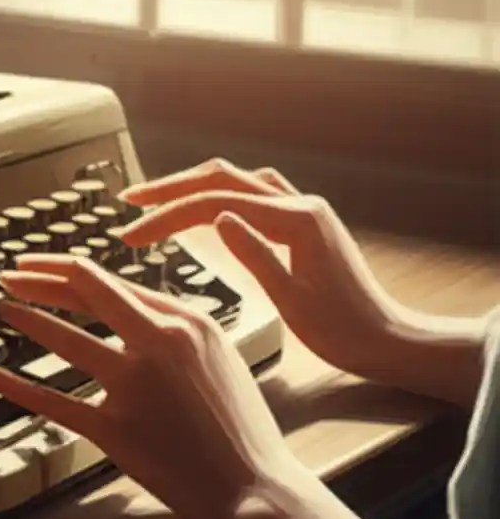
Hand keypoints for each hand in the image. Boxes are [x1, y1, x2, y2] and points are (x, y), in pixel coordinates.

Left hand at [0, 256, 299, 518]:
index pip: (113, 283)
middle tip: (10, 274)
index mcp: (187, 322)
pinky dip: (18, 387)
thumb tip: (135, 310)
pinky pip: (54, 402)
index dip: (68, 270)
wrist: (252, 488)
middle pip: (85, 297)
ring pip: (66, 341)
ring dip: (28, 321)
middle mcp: (158, 344)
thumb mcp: (219, 357)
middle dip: (40, 280)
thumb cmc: (239, 425)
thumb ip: (175, 330)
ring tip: (1, 309)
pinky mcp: (114, 429)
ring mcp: (133, 386)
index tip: (40, 266)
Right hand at [117, 159, 488, 404]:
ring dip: (193, 185)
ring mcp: (303, 209)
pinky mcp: (303, 221)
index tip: (131, 237)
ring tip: (157, 198)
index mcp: (297, 221)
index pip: (214, 206)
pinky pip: (254, 192)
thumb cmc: (344, 332)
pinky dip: (220, 191)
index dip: (166, 218)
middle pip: (222, 178)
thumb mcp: (293, 301)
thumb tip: (217, 219)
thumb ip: (255, 254)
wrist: (388, 340)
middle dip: (171, 189)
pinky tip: (205, 205)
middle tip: (130, 203)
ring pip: (237, 179)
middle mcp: (301, 204)